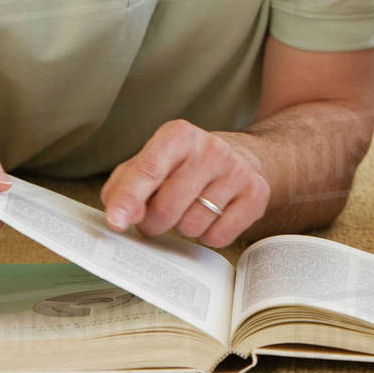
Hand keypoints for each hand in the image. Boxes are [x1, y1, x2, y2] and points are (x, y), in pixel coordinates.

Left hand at [100, 120, 268, 247]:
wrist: (241, 158)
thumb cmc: (186, 165)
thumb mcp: (151, 162)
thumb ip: (124, 186)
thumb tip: (121, 216)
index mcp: (178, 135)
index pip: (148, 170)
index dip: (129, 199)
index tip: (116, 221)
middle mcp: (211, 148)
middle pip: (166, 209)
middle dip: (154, 223)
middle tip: (159, 214)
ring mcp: (237, 171)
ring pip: (191, 227)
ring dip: (183, 228)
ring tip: (191, 207)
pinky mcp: (256, 194)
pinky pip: (217, 237)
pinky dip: (208, 235)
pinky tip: (213, 215)